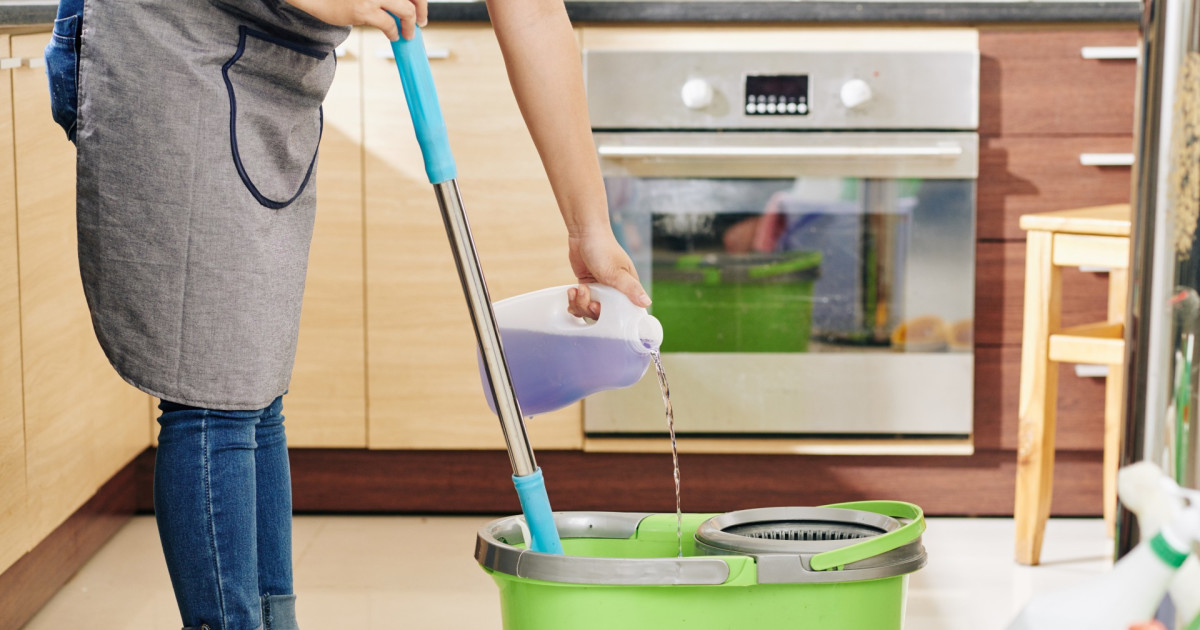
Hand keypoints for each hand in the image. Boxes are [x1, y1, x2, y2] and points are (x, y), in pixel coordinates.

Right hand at [283, 0, 427, 40]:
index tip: (421, 8)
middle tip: (420, 22)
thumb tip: (407, 6)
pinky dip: (395, 32)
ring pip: (407, 11)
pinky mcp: (365, 9)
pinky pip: (390, 24)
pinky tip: (394, 35)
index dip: (420, 0)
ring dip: (410, 25)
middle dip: (421, 11)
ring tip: (408, 33)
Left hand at [566, 231, 650, 319]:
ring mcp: (600, 289)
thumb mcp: (617, 271)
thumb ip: (631, 289)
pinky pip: (580, 302)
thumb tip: (647, 303)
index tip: (600, 308)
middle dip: (590, 309)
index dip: (611, 317)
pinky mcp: (587, 287)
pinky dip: (574, 300)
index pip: (624, 312)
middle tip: (587, 297)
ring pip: (589, 310)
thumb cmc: (604, 248)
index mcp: (627, 288)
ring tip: (577, 290)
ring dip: (580, 303)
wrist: (584, 233)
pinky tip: (572, 290)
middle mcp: (614, 291)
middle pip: (603, 315)